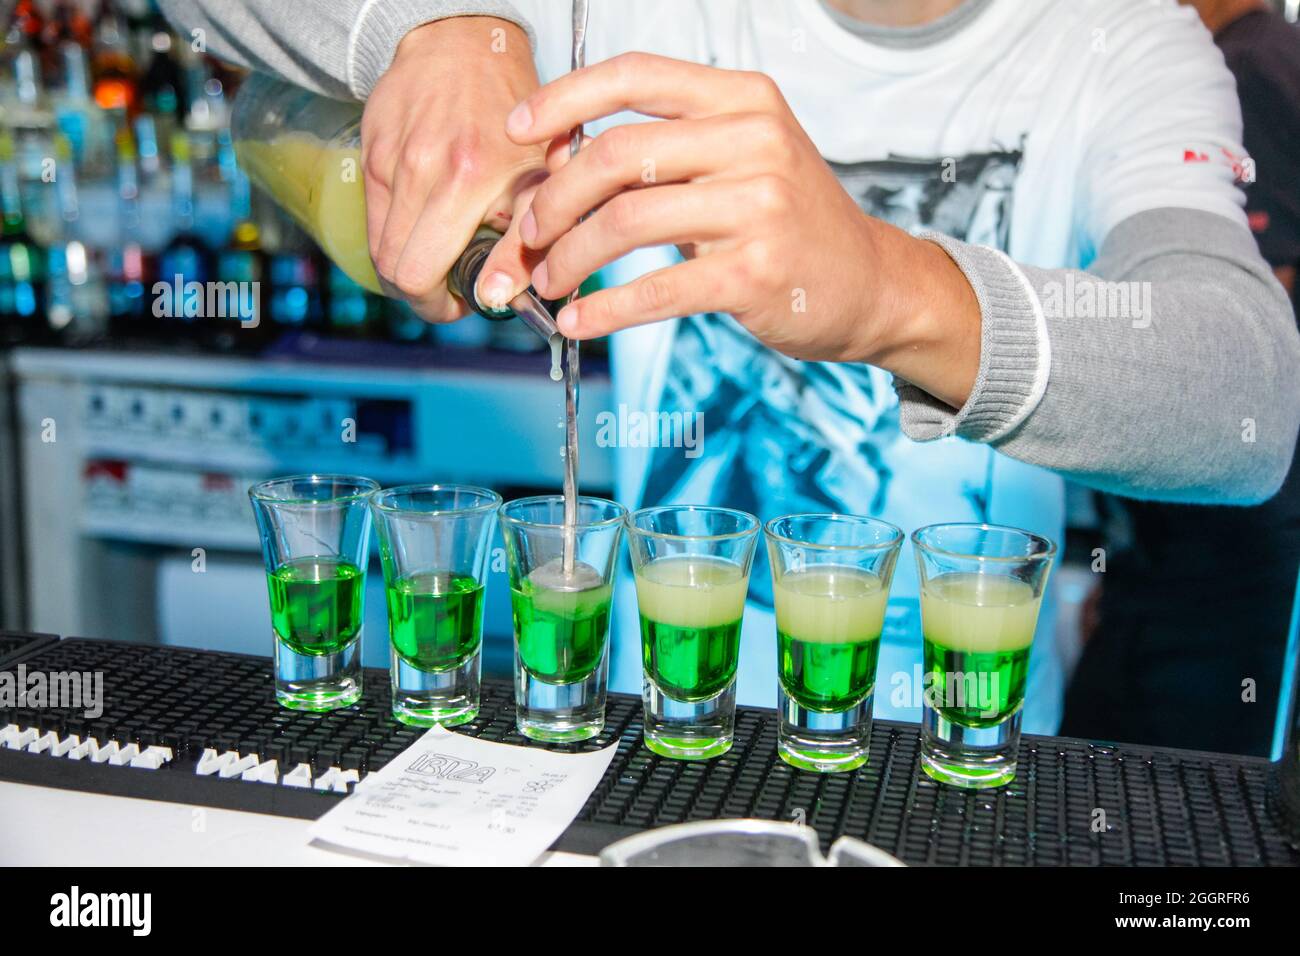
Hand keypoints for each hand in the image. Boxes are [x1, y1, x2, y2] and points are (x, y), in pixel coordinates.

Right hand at [361, 17, 548, 319]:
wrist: (462, 46)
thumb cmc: (512, 117)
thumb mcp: (542, 174)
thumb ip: (529, 237)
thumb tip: (502, 299)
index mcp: (474, 178)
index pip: (428, 273)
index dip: (445, 307)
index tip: (464, 305)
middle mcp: (430, 171)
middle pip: (401, 273)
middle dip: (425, 297)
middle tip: (450, 291)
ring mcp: (395, 164)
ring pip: (383, 254)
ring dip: (408, 270)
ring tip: (439, 258)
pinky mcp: (371, 155)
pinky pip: (373, 224)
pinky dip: (394, 239)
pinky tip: (422, 226)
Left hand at [507, 53, 979, 406]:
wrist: (869, 282)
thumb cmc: (789, 222)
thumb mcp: (740, 159)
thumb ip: (664, 151)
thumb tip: (559, 161)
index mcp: (742, 99)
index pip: (636, 76)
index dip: (564, 99)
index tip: (519, 132)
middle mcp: (753, 141)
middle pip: (616, 155)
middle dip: (553, 200)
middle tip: (529, 236)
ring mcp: (758, 207)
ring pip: (625, 222)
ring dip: (569, 258)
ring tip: (548, 282)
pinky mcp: (754, 274)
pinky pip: (656, 289)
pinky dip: (605, 311)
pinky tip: (580, 321)